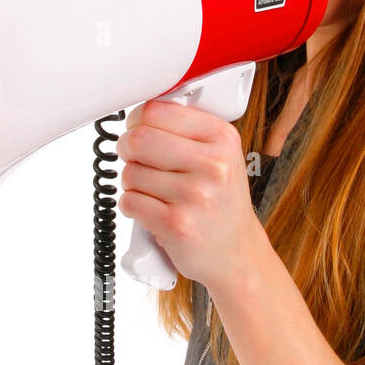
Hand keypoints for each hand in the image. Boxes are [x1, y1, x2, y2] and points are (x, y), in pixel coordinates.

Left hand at [115, 99, 259, 291]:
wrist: (237, 253)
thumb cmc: (221, 203)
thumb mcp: (220, 156)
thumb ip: (185, 131)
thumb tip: (139, 115)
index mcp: (222, 138)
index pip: (156, 111)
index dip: (137, 121)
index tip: (137, 130)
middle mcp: (213, 165)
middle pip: (139, 139)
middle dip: (127, 149)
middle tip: (135, 159)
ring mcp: (195, 196)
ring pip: (130, 173)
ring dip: (132, 183)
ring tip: (155, 193)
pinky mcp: (176, 225)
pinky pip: (129, 201)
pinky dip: (132, 206)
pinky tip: (152, 211)